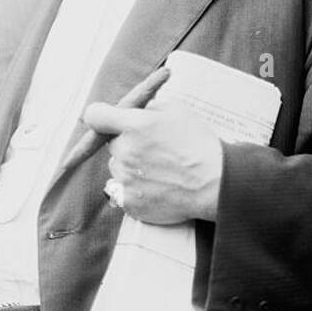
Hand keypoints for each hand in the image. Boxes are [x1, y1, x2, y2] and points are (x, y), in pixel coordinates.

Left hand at [82, 97, 222, 223]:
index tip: (106, 120)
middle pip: (112, 145)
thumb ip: (149, 108)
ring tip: (160, 171)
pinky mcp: (129, 202)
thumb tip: (136, 111)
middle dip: (127, 145)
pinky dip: (136, 190)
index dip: (100, 116)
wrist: (215, 184)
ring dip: (131, 168)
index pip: (95, 115)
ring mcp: (125, 179)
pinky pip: (123, 191)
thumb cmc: (199, 145)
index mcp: (134, 125)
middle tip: (153, 150)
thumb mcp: (177, 111)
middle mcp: (125, 151)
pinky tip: (158, 187)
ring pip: (118, 169)